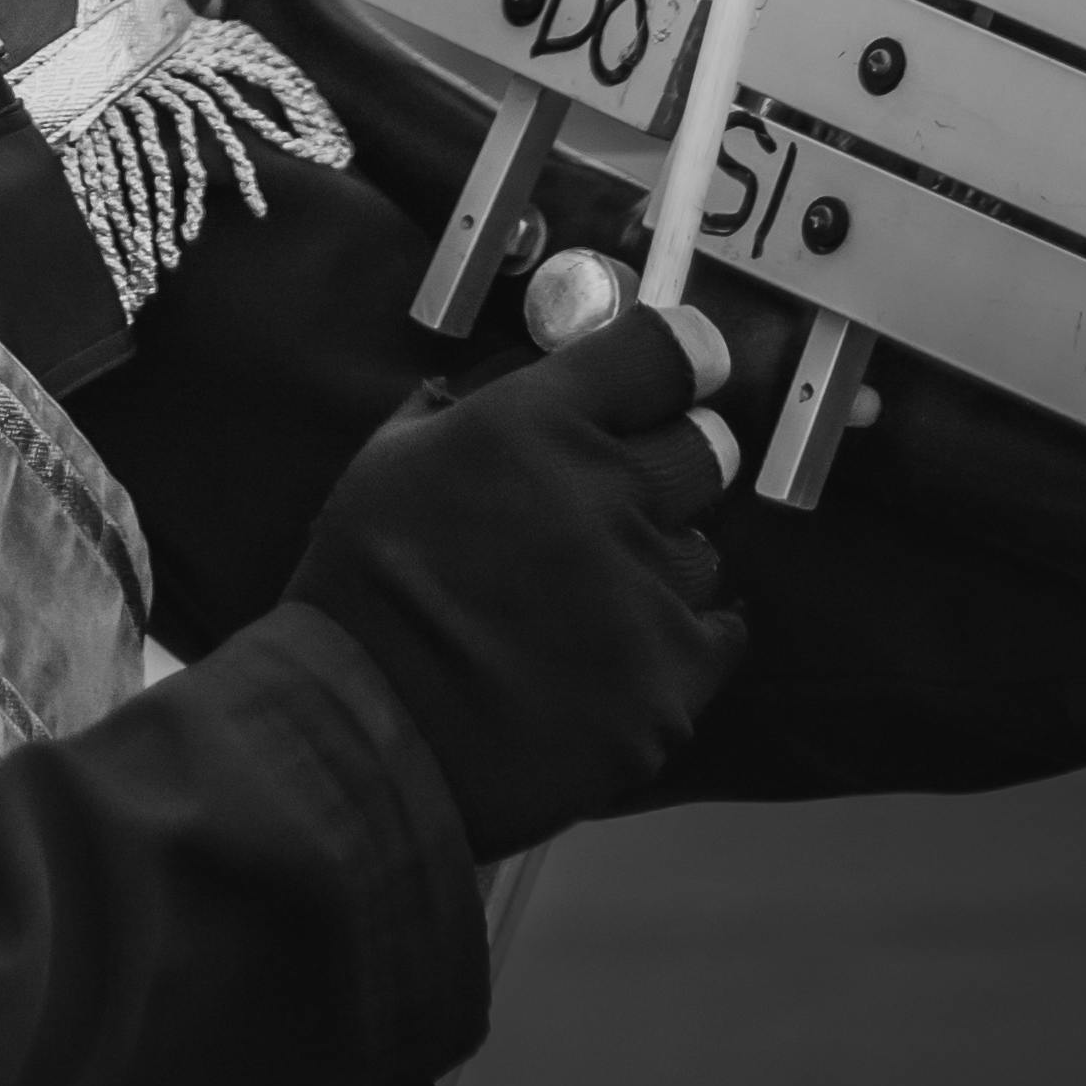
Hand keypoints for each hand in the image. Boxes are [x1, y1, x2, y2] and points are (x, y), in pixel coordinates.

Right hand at [287, 305, 744, 858]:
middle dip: (672, 469)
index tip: (687, 375)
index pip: (659, 353)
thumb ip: (456, 413)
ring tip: (601, 605)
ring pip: (704, 552)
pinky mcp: (670, 681)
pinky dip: (685, 645)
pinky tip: (632, 656)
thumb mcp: (389, 461)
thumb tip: (482, 389)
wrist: (365, 732)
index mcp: (538, 423)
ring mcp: (646, 589)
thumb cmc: (365, 591)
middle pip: (704, 450)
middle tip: (624, 507)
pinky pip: (720, 638)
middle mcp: (606, 492)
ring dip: (665, 566)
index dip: (681, 362)